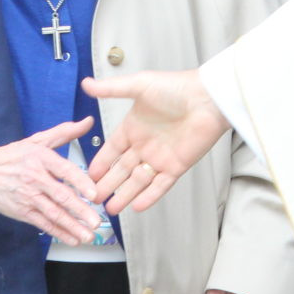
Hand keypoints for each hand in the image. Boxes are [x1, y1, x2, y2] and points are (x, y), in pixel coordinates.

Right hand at [0, 118, 99, 245]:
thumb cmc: (11, 156)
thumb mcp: (36, 140)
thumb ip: (64, 132)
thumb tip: (87, 122)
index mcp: (40, 158)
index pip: (64, 170)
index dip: (80, 182)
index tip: (93, 193)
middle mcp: (34, 178)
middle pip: (60, 196)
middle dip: (80, 210)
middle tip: (96, 221)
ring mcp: (28, 197)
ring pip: (53, 214)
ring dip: (72, 226)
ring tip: (88, 235)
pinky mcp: (22, 212)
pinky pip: (43, 224)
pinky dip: (59, 232)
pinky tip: (73, 239)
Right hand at [81, 70, 229, 214]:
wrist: (207, 98)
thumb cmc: (175, 87)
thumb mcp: (139, 85)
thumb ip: (111, 89)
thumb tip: (86, 84)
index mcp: (133, 127)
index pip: (111, 150)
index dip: (100, 164)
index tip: (88, 176)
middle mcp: (144, 145)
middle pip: (121, 170)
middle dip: (107, 185)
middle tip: (93, 198)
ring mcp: (160, 157)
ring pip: (138, 181)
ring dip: (124, 195)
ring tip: (110, 209)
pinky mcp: (176, 166)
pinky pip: (160, 185)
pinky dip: (149, 196)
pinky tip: (136, 207)